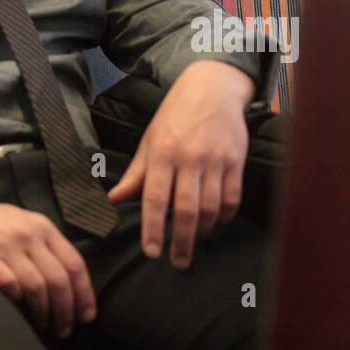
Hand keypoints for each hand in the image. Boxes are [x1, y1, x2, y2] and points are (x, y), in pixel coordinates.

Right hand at [0, 183, 96, 338]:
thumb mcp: (21, 223)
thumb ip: (43, 245)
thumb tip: (70, 282)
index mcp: (41, 226)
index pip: (74, 264)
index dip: (84, 294)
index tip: (86, 316)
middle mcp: (27, 234)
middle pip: (59, 280)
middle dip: (66, 311)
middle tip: (64, 330)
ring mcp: (5, 245)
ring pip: (37, 287)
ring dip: (43, 314)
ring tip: (42, 326)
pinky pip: (9, 285)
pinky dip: (17, 302)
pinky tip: (17, 311)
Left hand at [106, 61, 253, 268]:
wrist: (212, 87)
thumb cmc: (175, 115)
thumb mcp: (149, 139)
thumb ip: (135, 174)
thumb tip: (114, 200)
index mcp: (162, 152)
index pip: (154, 197)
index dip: (152, 227)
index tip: (151, 252)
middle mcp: (189, 157)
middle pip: (185, 209)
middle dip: (181, 241)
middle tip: (177, 262)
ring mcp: (215, 159)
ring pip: (210, 208)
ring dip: (202, 231)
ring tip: (193, 242)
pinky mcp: (236, 160)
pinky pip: (232, 198)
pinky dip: (224, 216)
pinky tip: (215, 223)